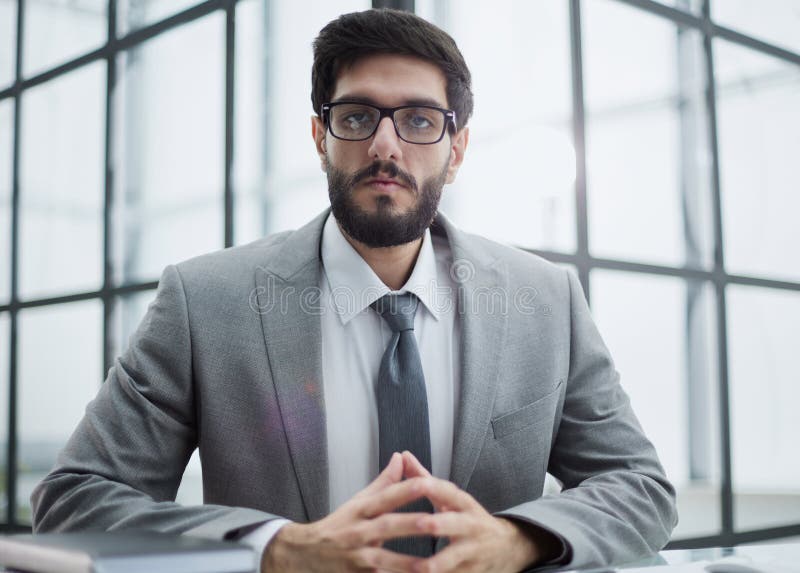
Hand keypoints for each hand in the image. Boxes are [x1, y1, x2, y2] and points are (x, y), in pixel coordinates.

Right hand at [262, 452, 428, 571]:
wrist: (303, 555)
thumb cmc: (337, 527)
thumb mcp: (357, 502)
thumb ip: (383, 483)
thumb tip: (400, 458)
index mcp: (360, 510)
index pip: (384, 497)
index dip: (404, 490)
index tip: (425, 484)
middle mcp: (357, 532)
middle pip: (386, 526)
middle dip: (409, 524)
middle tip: (433, 521)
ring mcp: (355, 558)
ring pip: (382, 559)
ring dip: (405, 563)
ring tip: (429, 565)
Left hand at [401, 452, 545, 572]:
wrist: (504, 547)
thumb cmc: (466, 518)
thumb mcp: (450, 498)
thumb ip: (424, 478)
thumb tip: (403, 456)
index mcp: (463, 504)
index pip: (450, 492)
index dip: (435, 487)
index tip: (419, 483)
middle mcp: (471, 526)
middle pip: (454, 524)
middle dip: (438, 524)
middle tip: (421, 523)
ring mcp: (472, 551)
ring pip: (452, 559)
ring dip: (433, 564)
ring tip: (413, 567)